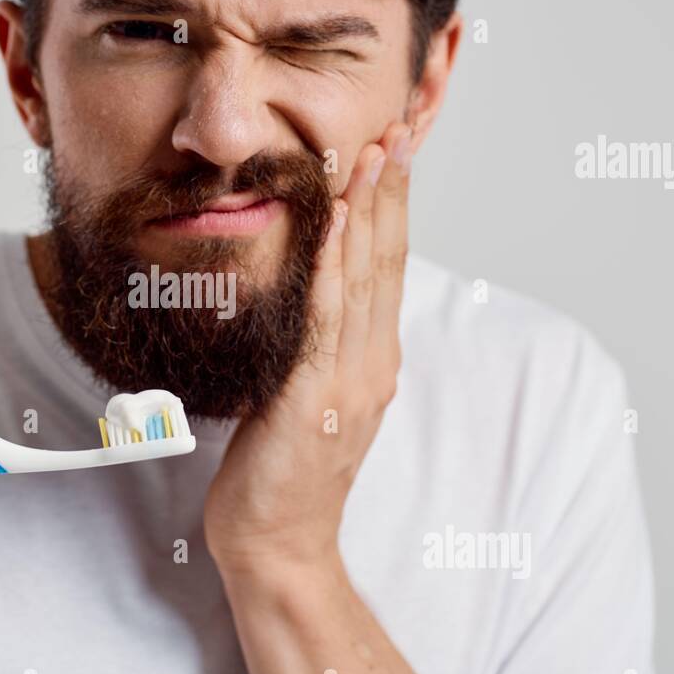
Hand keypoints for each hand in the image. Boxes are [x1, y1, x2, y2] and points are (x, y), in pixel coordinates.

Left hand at [204, 122, 412, 571]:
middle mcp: (369, 365)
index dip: (392, 208)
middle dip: (388, 193)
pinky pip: (321, 324)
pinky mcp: (310, 402)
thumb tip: (312, 301)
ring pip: (360, 283)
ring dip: (366, 215)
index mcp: (371, 362)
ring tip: (370, 156)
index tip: (393, 153)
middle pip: (384, 264)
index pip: (387, 270)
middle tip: (395, 130)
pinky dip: (328, 271)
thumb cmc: (284, 476)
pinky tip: (332, 228)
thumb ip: (319, 349)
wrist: (278, 544)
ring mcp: (346, 383)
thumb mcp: (310, 400)